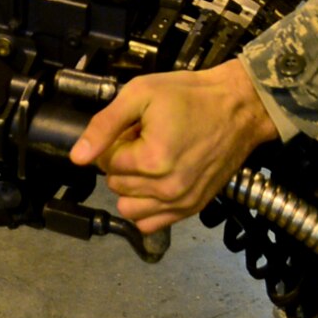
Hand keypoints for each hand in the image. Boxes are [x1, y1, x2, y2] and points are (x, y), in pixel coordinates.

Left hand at [69, 63, 279, 232]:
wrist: (240, 107)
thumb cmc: (192, 96)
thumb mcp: (141, 94)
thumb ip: (104, 125)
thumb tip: (77, 156)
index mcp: (152, 160)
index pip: (106, 163)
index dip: (116, 142)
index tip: (135, 128)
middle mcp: (167, 188)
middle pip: (116, 185)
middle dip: (124, 163)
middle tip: (146, 140)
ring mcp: (182, 202)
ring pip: (128, 209)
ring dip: (132, 188)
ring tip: (152, 162)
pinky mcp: (193, 208)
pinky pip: (152, 223)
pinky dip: (147, 207)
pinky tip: (157, 183)